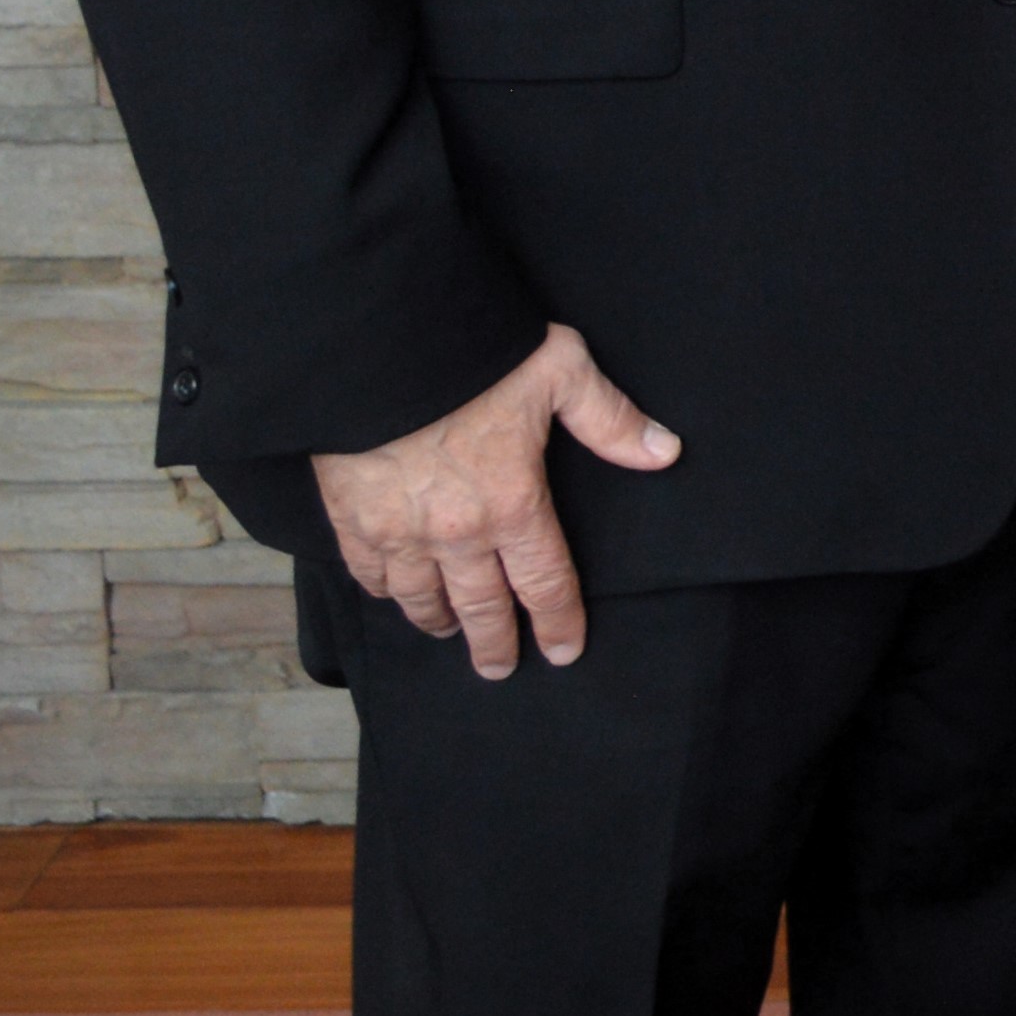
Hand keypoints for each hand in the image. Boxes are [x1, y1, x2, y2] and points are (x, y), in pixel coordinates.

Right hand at [310, 324, 678, 679]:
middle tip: (499, 668)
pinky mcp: (352, 520)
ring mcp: (399, 532)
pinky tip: (394, 594)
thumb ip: (610, 419)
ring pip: (422, 599)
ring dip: (439, 621)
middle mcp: (457, 533)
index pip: (545, 582)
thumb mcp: (561, 371)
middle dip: (494, 643)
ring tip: (450, 632)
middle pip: (481, 607)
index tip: (564, 651)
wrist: (380, 347)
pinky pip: (371, 574)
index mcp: (514, 503)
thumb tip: (664, 452)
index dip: (558, 621)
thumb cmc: (477, 355)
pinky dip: (385, 592)